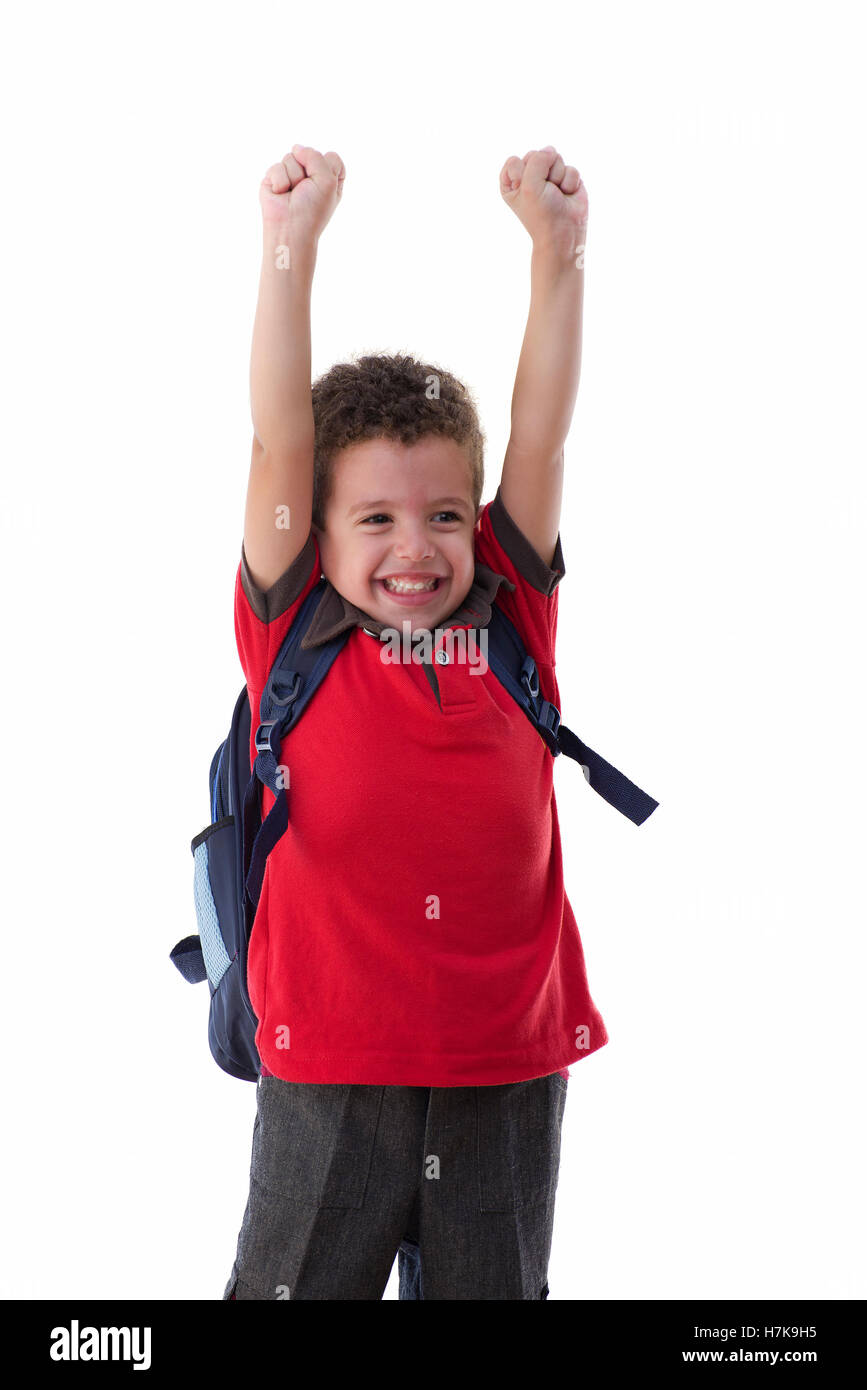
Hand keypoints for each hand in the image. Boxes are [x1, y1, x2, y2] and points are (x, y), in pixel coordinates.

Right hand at [259, 144, 344, 250]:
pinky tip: (280, 194)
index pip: (331, 157)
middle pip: (310, 153)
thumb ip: (316, 156)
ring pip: (291, 157)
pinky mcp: (274, 179)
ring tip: (292, 194)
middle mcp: (310, 176)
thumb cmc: (312, 210)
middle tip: (305, 191)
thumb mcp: (327, 181)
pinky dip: (280, 181)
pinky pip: (276, 166)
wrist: (290, 228)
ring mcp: (291, 176)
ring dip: (293, 177)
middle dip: (308, 172)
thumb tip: (296, 148)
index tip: (325, 188)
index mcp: (328, 179)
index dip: (327, 169)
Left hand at [499, 146, 586, 262]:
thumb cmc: (542, 214)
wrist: (564, 232)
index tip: (526, 193)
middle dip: (543, 174)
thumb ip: (537, 160)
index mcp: (512, 182)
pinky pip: (570, 168)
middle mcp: (529, 177)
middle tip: (545, 194)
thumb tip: (552, 150)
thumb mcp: (530, 185)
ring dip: (557, 178)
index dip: (522, 175)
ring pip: (555, 159)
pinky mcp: (567, 179)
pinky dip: (570, 183)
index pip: (514, 161)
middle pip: (536, 155)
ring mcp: (549, 177)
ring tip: (556, 194)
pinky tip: (567, 195)